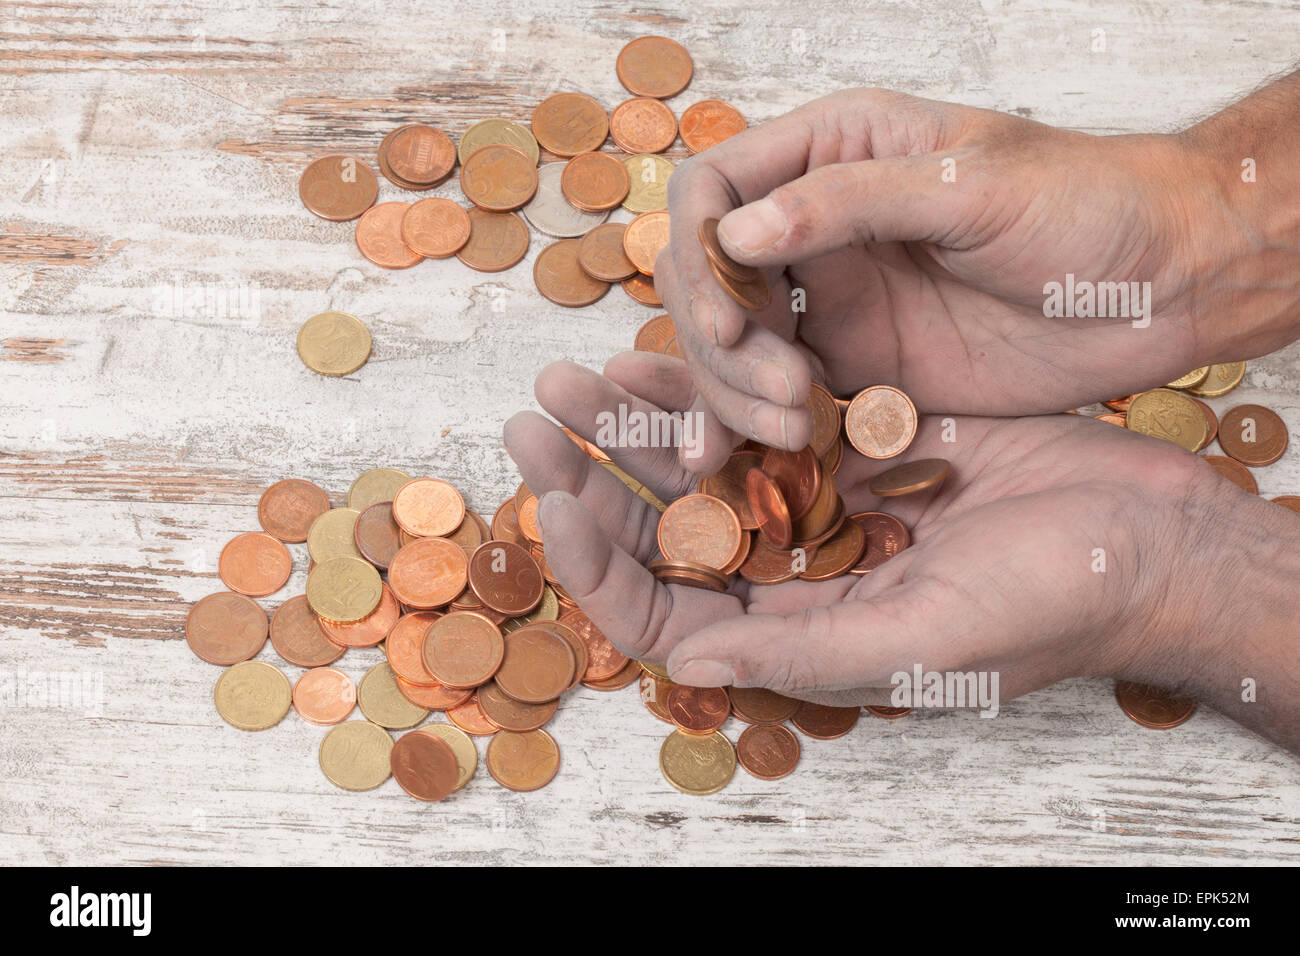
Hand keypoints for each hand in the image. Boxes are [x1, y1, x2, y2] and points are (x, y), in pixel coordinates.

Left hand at [503, 354, 1239, 712]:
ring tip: (574, 373)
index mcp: (798, 634)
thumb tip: (692, 658)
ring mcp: (820, 503)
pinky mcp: (853, 442)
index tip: (557, 502)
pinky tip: (666, 348)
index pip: (667, 612)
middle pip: (663, 531)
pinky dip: (713, 383)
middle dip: (594, 477)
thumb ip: (806, 651)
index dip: (599, 566)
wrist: (1148, 530)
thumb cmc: (1053, 603)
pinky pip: (760, 412)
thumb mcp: (928, 640)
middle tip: (535, 418)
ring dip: (636, 422)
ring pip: (700, 464)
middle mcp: (794, 572)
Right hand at [655, 87, 1286, 473]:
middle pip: (711, 280)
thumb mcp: (971, 185)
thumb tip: (735, 236)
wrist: (1163, 284)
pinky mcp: (859, 368)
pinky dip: (751, 428)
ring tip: (789, 426)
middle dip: (723, 340)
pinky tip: (735, 460)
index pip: (716, 190)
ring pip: (735, 347)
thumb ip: (850, 205)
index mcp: (836, 153)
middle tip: (782, 385)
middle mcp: (819, 228)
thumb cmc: (1086, 204)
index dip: (699, 253)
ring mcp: (835, 303)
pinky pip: (781, 396)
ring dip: (735, 391)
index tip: (730, 317)